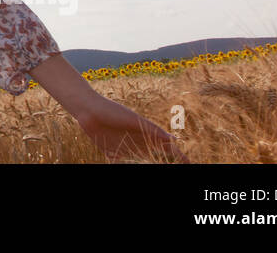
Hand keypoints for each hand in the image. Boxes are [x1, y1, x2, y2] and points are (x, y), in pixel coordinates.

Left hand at [76, 95, 190, 162]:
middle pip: (154, 156)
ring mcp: (124, 147)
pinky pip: (119, 163)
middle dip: (164, 163)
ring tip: (154, 168)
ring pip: (139, 161)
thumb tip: (173, 139)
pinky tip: (129, 167)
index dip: (177, 155)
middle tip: (177, 168)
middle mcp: (136, 140)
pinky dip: (124, 166)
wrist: (87, 108)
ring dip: (146, 165)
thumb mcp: (132, 119)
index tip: (189, 163)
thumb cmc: (111, 110)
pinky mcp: (110, 152)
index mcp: (145, 132)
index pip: (165, 146)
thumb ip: (151, 129)